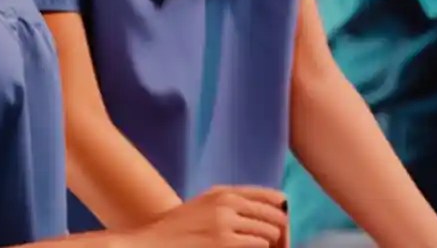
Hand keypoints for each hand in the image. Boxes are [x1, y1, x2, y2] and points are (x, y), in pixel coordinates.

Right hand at [120, 186, 288, 246]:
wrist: (153, 243)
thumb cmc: (179, 229)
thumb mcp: (205, 205)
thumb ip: (232, 202)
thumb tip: (270, 206)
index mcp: (225, 192)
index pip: (272, 196)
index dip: (282, 211)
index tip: (283, 223)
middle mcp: (228, 202)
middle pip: (275, 214)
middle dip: (281, 229)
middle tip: (279, 241)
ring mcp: (226, 222)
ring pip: (269, 231)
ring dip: (271, 243)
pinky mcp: (225, 242)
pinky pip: (258, 244)